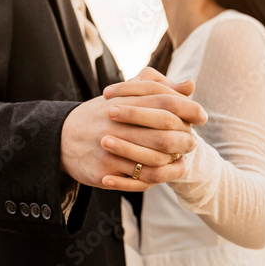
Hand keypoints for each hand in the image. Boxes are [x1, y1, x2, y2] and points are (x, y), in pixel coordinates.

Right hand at [60, 71, 206, 191]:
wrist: (62, 137)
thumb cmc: (102, 114)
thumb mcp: (125, 94)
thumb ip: (158, 87)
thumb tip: (190, 86)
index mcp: (124, 101)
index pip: (165, 102)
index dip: (189, 109)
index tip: (202, 117)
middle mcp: (117, 124)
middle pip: (164, 134)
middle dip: (184, 140)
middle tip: (193, 143)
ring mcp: (110, 148)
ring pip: (154, 160)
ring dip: (172, 162)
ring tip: (181, 160)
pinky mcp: (104, 171)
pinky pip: (138, 179)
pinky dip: (156, 178)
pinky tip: (164, 173)